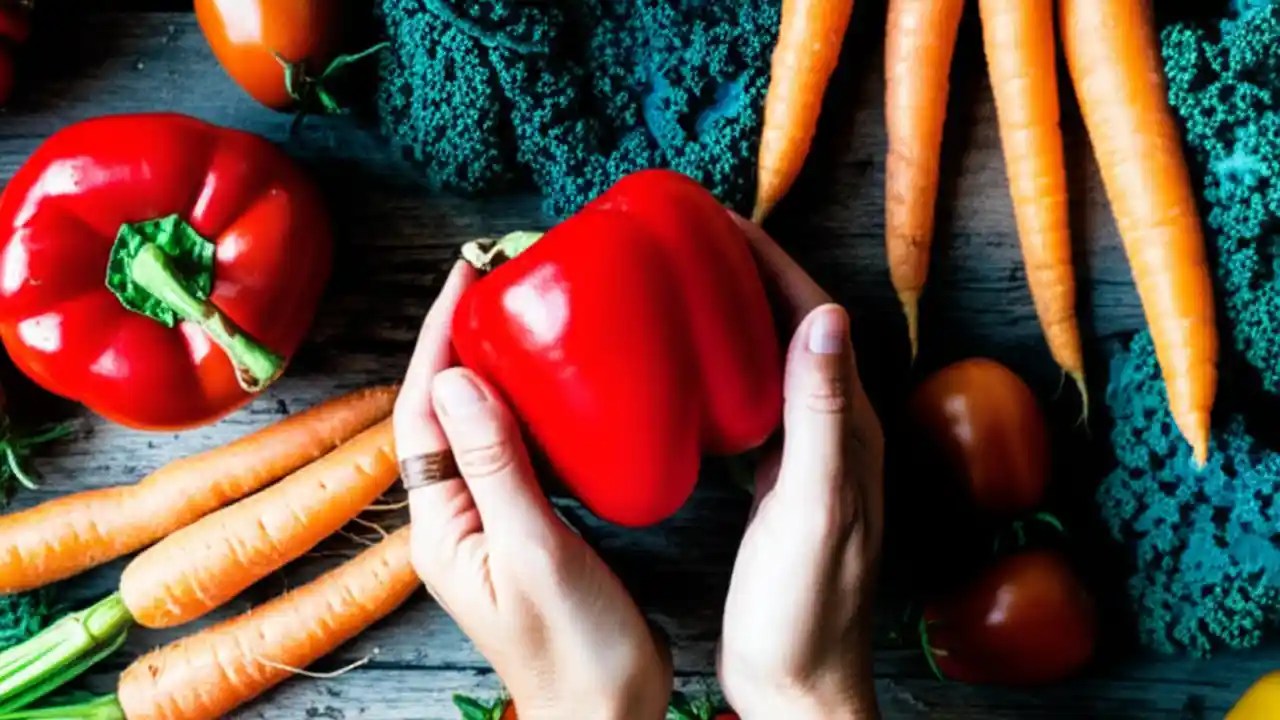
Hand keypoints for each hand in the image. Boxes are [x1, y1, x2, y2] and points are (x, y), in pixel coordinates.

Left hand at [394, 262, 672, 719]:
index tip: (469, 276)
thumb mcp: (535, 552)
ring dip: (496, 365)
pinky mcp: (529, 525)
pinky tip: (562, 384)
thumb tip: (456, 377)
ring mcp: (492, 520)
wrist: (607, 714)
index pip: (422, 411)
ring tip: (526, 311)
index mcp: (441, 524)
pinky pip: (518, 449)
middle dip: (463, 338)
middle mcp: (456, 516)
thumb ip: (496, 467)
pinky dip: (532, 406)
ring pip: (480, 423)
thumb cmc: (575, 650)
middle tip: (500, 278)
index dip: (440, 337)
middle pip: (444, 408)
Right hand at [719, 219, 884, 719]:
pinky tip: (683, 372)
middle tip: (690, 238)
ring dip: (732, 316)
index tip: (719, 218)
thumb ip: (824, 417)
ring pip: (769, 362)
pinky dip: (719, 371)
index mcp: (851, 428)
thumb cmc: (805, 613)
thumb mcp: (815, 509)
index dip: (770, 260)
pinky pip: (750, 405)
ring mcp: (806, 458)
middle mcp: (836, 432)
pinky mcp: (776, 484)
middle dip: (747, 274)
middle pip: (792, 328)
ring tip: (682, 283)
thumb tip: (826, 317)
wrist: (798, 687)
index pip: (814, 317)